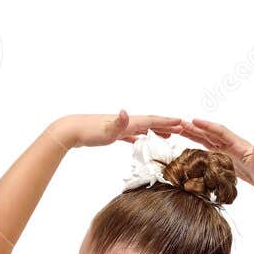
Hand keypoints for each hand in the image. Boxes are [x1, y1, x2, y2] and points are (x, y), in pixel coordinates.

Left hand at [49, 110, 183, 148]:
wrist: (70, 130)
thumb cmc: (87, 132)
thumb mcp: (105, 130)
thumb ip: (117, 123)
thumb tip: (125, 112)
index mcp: (127, 121)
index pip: (152, 120)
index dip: (167, 122)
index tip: (182, 122)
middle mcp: (125, 121)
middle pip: (150, 123)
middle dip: (167, 125)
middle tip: (183, 128)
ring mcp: (118, 127)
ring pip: (141, 129)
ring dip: (155, 131)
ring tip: (168, 135)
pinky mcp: (111, 133)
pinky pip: (130, 135)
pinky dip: (138, 137)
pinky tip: (140, 141)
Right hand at [180, 119, 253, 190]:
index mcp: (236, 142)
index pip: (219, 131)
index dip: (206, 126)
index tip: (193, 121)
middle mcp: (230, 143)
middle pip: (209, 133)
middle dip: (194, 128)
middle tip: (178, 122)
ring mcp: (226, 150)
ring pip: (207, 139)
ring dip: (193, 133)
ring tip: (178, 129)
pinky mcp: (224, 157)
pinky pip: (208, 147)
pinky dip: (198, 142)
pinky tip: (189, 141)